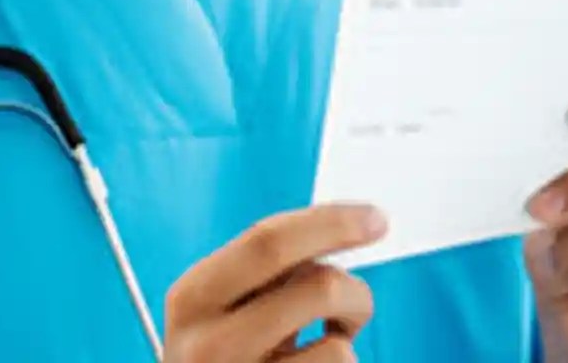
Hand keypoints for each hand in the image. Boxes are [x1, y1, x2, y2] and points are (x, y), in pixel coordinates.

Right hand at [163, 204, 386, 362]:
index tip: (374, 218)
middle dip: (356, 291)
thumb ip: (263, 275)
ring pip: (338, 348)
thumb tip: (337, 229)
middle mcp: (208, 344)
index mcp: (193, 297)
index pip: (269, 240)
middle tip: (361, 303)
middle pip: (318, 287)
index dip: (331, 222)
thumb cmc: (224, 357)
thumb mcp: (224, 310)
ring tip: (326, 350)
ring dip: (346, 348)